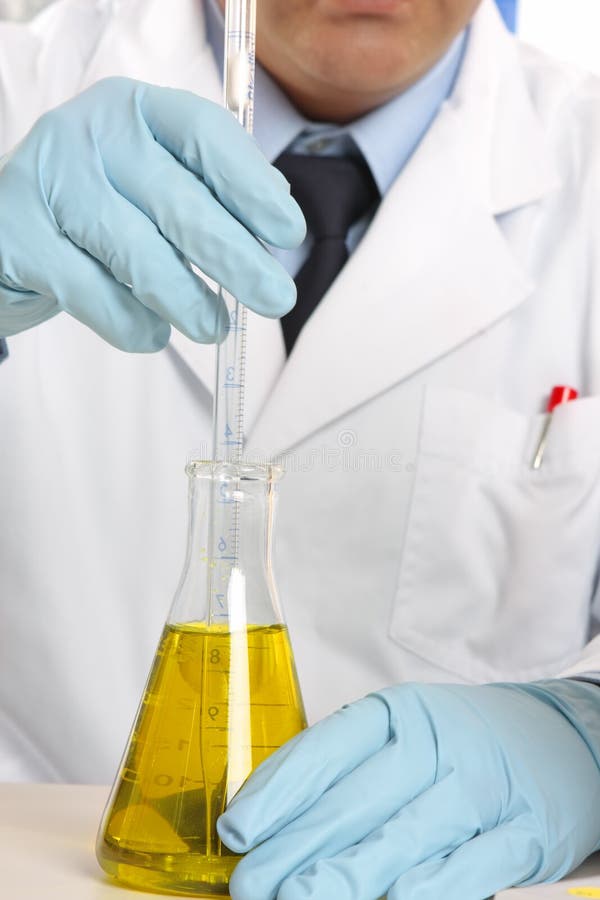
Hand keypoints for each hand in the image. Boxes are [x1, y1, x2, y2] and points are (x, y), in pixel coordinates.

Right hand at [0, 77, 303, 350]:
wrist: (8, 227)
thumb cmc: (98, 206)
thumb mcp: (150, 178)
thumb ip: (206, 187)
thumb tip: (280, 209)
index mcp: (136, 109)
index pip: (204, 134)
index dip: (251, 186)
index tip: (288, 233)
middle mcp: (90, 134)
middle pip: (178, 202)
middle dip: (235, 258)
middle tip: (275, 299)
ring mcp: (49, 183)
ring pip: (136, 253)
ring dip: (185, 300)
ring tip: (212, 327)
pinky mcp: (20, 238)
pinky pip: (94, 294)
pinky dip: (132, 324)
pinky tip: (152, 334)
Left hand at [218, 679, 599, 899]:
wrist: (560, 741)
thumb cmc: (461, 743)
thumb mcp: (406, 734)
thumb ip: (348, 770)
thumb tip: (273, 817)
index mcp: (399, 713)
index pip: (327, 748)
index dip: (278, 791)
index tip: (237, 830)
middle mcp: (437, 743)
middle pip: (356, 800)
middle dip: (297, 848)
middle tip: (252, 884)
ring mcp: (482, 786)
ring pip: (404, 837)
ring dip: (347, 877)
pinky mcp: (523, 831)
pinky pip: (466, 868)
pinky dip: (425, 890)